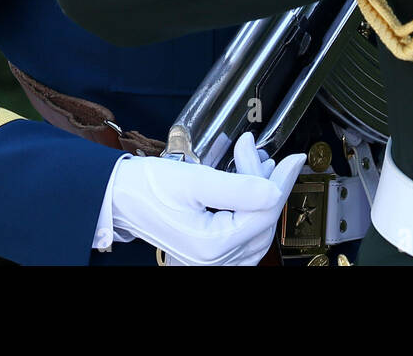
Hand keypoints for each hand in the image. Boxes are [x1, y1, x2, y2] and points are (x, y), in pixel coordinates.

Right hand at [110, 133, 304, 265]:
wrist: (119, 197)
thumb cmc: (148, 187)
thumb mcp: (196, 179)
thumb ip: (239, 186)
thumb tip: (275, 188)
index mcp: (212, 246)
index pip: (264, 211)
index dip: (282, 180)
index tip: (294, 157)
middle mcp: (215, 262)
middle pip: (262, 219)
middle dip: (265, 181)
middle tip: (253, 150)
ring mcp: (212, 262)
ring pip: (256, 227)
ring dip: (259, 192)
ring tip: (251, 161)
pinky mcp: (209, 254)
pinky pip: (243, 235)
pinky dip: (249, 208)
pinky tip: (246, 185)